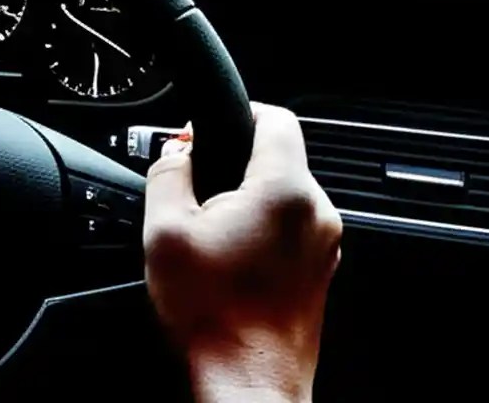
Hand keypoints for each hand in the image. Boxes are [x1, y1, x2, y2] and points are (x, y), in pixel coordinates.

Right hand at [143, 104, 341, 402]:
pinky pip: (289, 228)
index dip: (236, 113)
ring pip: (283, 194)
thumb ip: (167, 174)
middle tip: (192, 192)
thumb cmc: (211, 315)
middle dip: (233, 164)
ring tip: (206, 234)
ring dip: (245, 200)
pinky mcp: (319, 270)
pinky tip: (225, 260)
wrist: (247, 381)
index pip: (275, 117)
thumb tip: (174, 153)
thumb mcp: (164, 231)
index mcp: (284, 191)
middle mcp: (316, 212)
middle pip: (279, 157)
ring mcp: (324, 244)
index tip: (203, 133)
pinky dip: (259, 231)